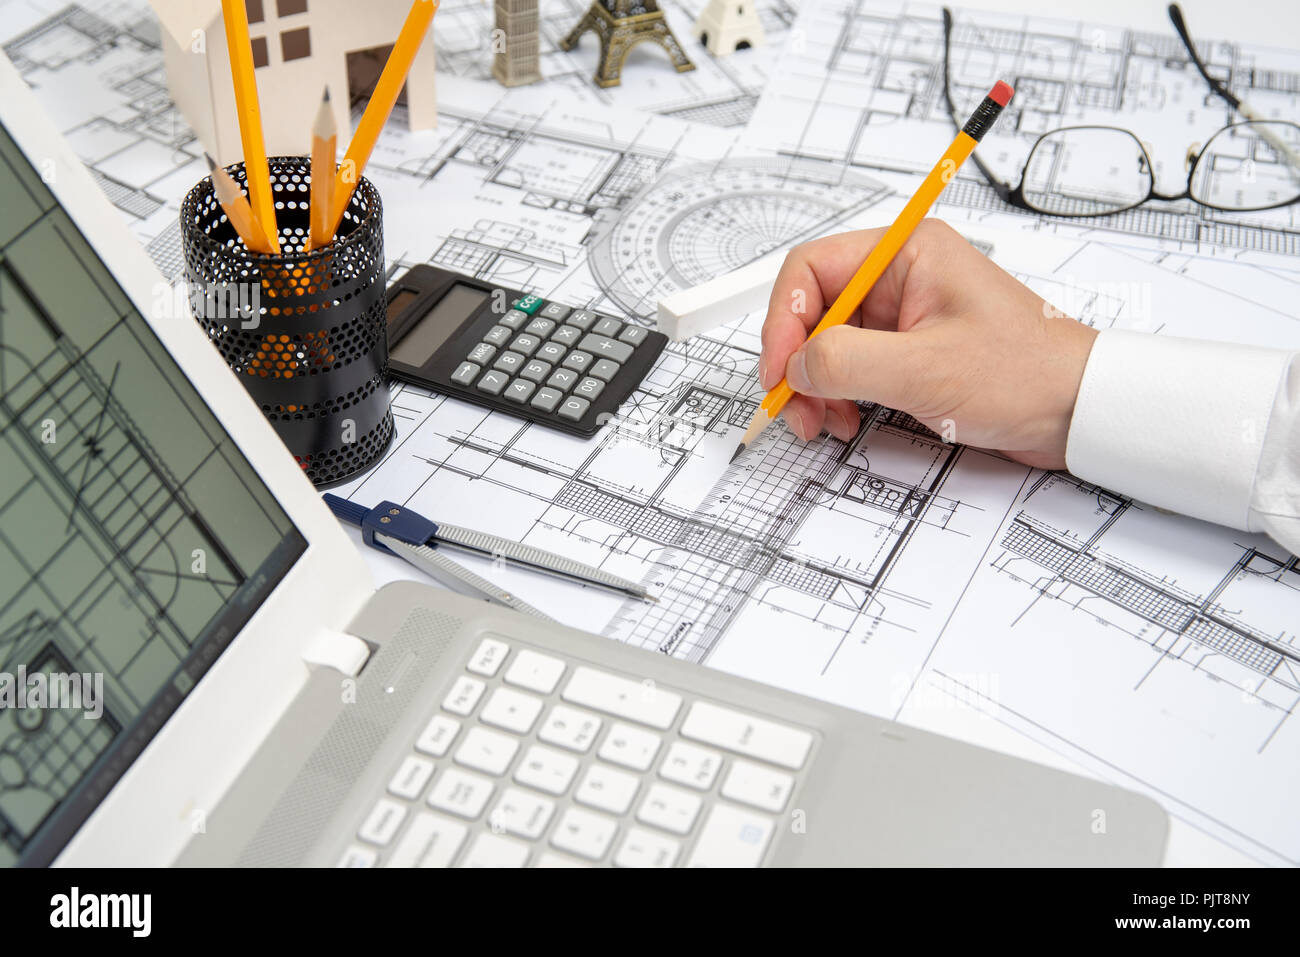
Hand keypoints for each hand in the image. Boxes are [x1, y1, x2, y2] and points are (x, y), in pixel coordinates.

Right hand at [759, 219, 1098, 468]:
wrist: (1077, 411)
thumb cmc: (1024, 374)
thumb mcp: (923, 369)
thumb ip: (845, 363)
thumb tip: (794, 368)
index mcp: (905, 252)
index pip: (810, 270)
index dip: (783, 321)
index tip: (779, 372)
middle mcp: (900, 276)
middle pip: (813, 310)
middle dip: (797, 362)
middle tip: (796, 409)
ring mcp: (903, 315)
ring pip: (827, 344)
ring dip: (815, 386)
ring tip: (824, 423)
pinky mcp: (909, 350)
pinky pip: (852, 367)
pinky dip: (838, 396)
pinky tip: (847, 420)